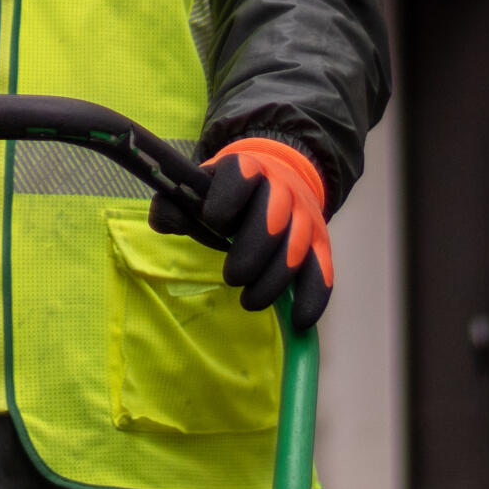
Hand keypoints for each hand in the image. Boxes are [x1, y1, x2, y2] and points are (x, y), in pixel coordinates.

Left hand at [149, 138, 334, 330]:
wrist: (274, 178)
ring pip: (297, 248)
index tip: (211, 220)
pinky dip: (313, 297)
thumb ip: (173, 204)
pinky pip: (322, 269)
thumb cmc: (224, 193)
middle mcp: (280, 187)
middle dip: (251, 252)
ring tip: (249, 301)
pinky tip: (299, 320)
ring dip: (273, 281)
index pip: (241, 175)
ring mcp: (304, 215)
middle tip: (231, 277)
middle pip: (273, 218)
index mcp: (245, 168)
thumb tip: (165, 220)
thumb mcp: (197, 191)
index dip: (226, 200)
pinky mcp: (319, 241)